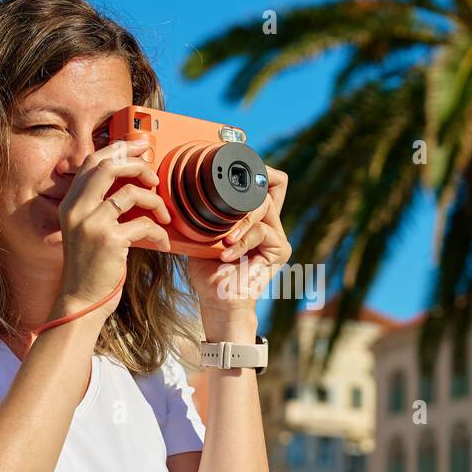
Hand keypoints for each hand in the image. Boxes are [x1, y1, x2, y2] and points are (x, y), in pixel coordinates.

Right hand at [52, 138, 171, 319]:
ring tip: (164, 217)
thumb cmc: (91, 267)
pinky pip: (144, 224)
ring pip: (131, 192)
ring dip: (155, 202)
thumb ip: (99, 207)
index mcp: (71, 204)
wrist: (81, 301)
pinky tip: (163, 243)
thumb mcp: (86, 231)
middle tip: (156, 178)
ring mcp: (92, 224)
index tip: (141, 146)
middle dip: (138, 165)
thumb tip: (132, 183)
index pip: (92, 162)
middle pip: (110, 167)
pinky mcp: (110, 240)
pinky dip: (159, 232)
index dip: (118, 148)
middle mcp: (77, 209)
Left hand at [188, 167, 290, 326]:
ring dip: (239, 221)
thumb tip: (190, 187)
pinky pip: (261, 231)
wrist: (217, 301)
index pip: (271, 181)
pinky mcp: (280, 250)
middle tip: (221, 213)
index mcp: (256, 216)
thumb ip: (207, 212)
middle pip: (270, 186)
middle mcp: (271, 222)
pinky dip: (241, 241)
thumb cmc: (207, 270)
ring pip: (264, 206)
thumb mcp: (202, 233)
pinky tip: (227, 254)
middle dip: (242, 195)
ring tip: (223, 240)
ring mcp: (277, 236)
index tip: (235, 171)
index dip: (261, 170)